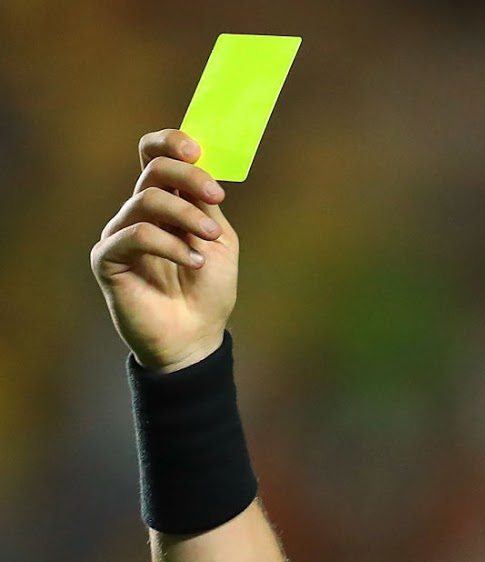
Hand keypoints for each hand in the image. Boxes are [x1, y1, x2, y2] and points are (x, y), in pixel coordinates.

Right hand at [90, 128, 238, 372]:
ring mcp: (120, 234)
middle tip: (216, 197)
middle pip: (152, 169)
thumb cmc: (208, 292)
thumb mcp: (219, 242)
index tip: (198, 149)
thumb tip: (201, 163)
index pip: (154, 156)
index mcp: (165, 203)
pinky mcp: (108, 259)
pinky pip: (136, 235)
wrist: (196, 339)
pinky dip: (170, 244)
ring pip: (147, 199)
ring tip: (210, 241)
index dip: (171, 143)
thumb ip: (206, 204)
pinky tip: (194, 262)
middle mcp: (138, 212)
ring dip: (187, 215)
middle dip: (188, 176)